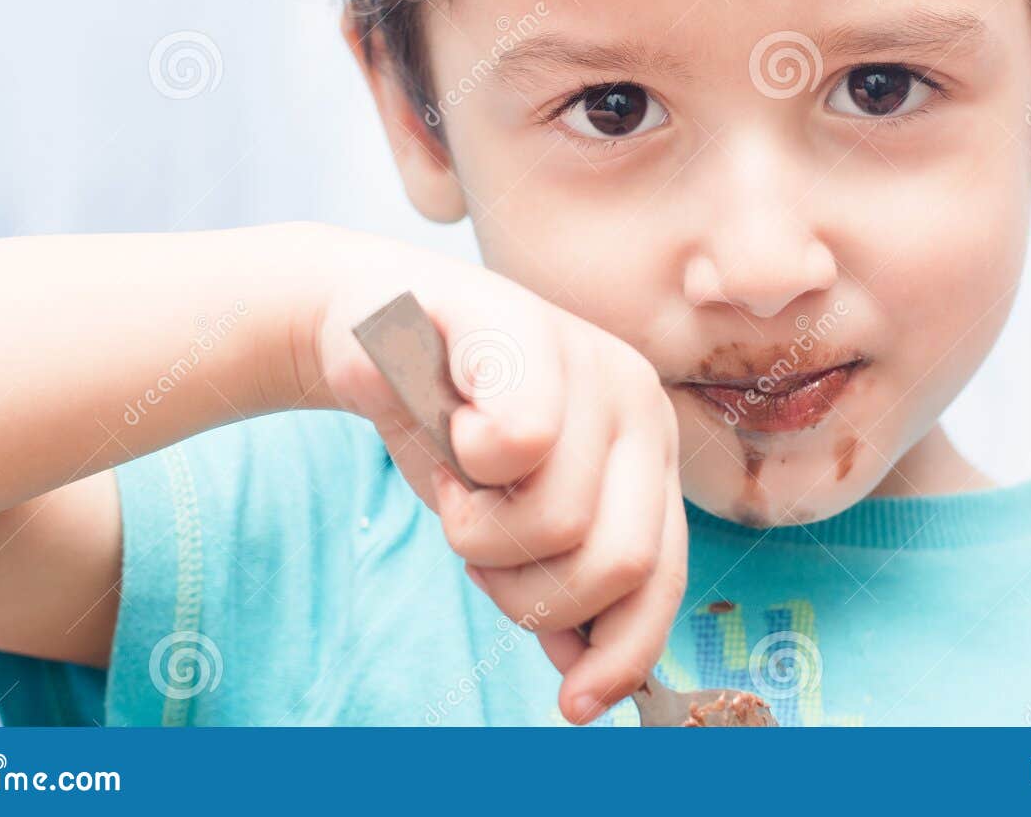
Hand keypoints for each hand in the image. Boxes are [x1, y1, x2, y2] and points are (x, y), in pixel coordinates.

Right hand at [311, 229, 686, 723]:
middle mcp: (639, 404)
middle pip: (617, 564)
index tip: (574, 703)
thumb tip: (589, 682)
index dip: (623, 652)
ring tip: (456, 482)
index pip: (664, 577)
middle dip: (526, 589)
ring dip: (478, 531)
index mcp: (647, 452)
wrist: (366, 327)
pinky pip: (517, 444)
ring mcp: (591, 361)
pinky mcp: (528, 331)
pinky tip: (445, 429)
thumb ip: (556, 581)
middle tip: (474, 542)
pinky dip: (460, 464)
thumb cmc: (446, 425)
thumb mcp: (510, 519)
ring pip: (558, 522)